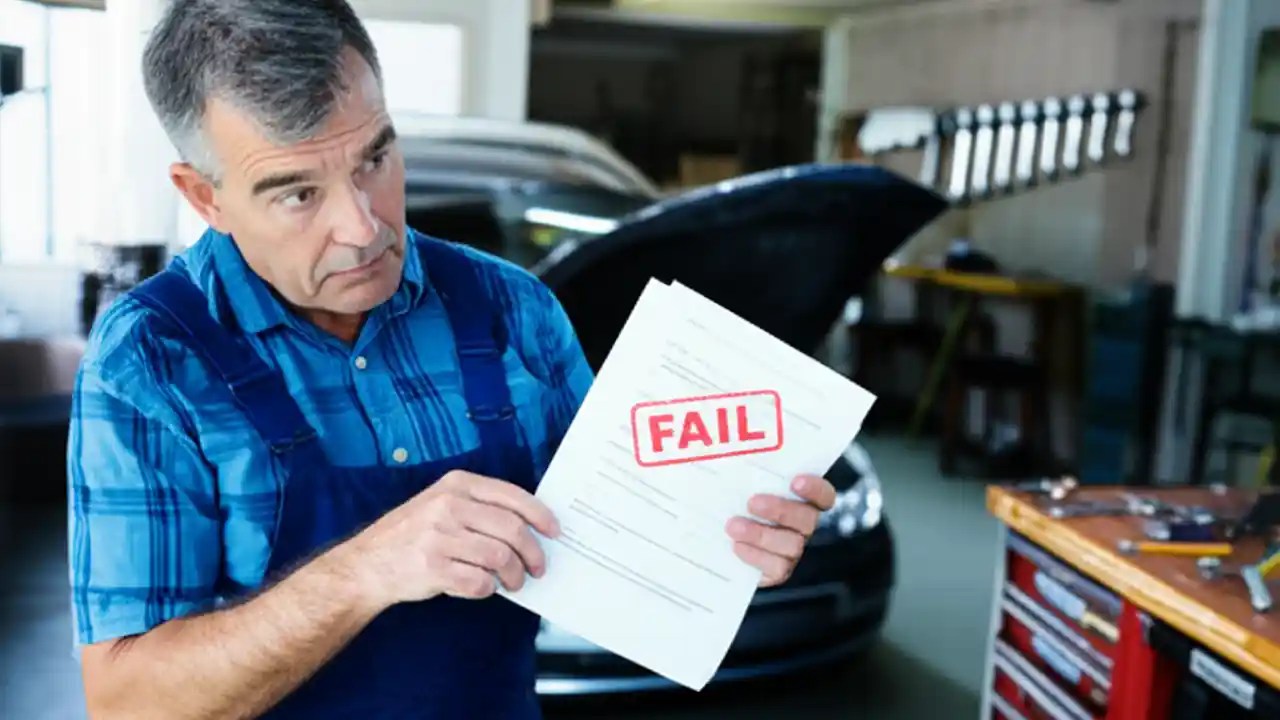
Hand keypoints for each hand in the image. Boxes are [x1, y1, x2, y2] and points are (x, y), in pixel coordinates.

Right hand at [340, 470, 559, 608]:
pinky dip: (488, 589)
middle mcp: (448, 506)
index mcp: (456, 485)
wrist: (367, 564)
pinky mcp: (433, 568)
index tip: (554, 532)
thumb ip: (481, 508)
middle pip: (512, 530)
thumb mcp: (442, 504)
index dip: (540, 516)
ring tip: (513, 582)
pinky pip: (479, 582)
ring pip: (500, 557)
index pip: (513, 497)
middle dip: (532, 553)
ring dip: (513, 576)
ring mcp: (439, 537)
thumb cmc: (413, 534)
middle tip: (537, 568)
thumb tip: (530, 528)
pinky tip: (483, 587)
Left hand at [726, 474, 836, 586]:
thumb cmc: (737, 503)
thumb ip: (749, 476)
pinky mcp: (779, 570)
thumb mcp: (744, 485)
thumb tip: (731, 456)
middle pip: (808, 520)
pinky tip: (736, 545)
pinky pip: (776, 567)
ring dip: (761, 534)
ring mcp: (794, 550)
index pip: (823, 495)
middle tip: (752, 502)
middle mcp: (804, 527)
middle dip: (781, 510)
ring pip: (792, 545)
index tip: (795, 481)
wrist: (720, 542)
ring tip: (733, 526)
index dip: (815, 489)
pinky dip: (755, 556)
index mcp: (805, 502)